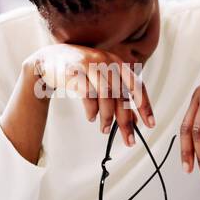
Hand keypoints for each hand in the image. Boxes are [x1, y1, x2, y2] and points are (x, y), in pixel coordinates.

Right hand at [24, 44, 154, 146]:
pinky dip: (91, 110)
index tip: (149, 124)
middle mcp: (105, 61)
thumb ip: (117, 96)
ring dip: (107, 117)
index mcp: (117, 63)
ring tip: (105, 129)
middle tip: (129, 138)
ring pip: (105, 95)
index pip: (136, 85)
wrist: (49, 60)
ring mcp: (89, 65)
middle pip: (121, 94)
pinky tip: (91, 117)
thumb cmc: (80, 72)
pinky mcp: (74, 72)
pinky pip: (88, 94)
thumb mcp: (102, 79)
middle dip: (126, 120)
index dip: (144, 105)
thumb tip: (132, 119)